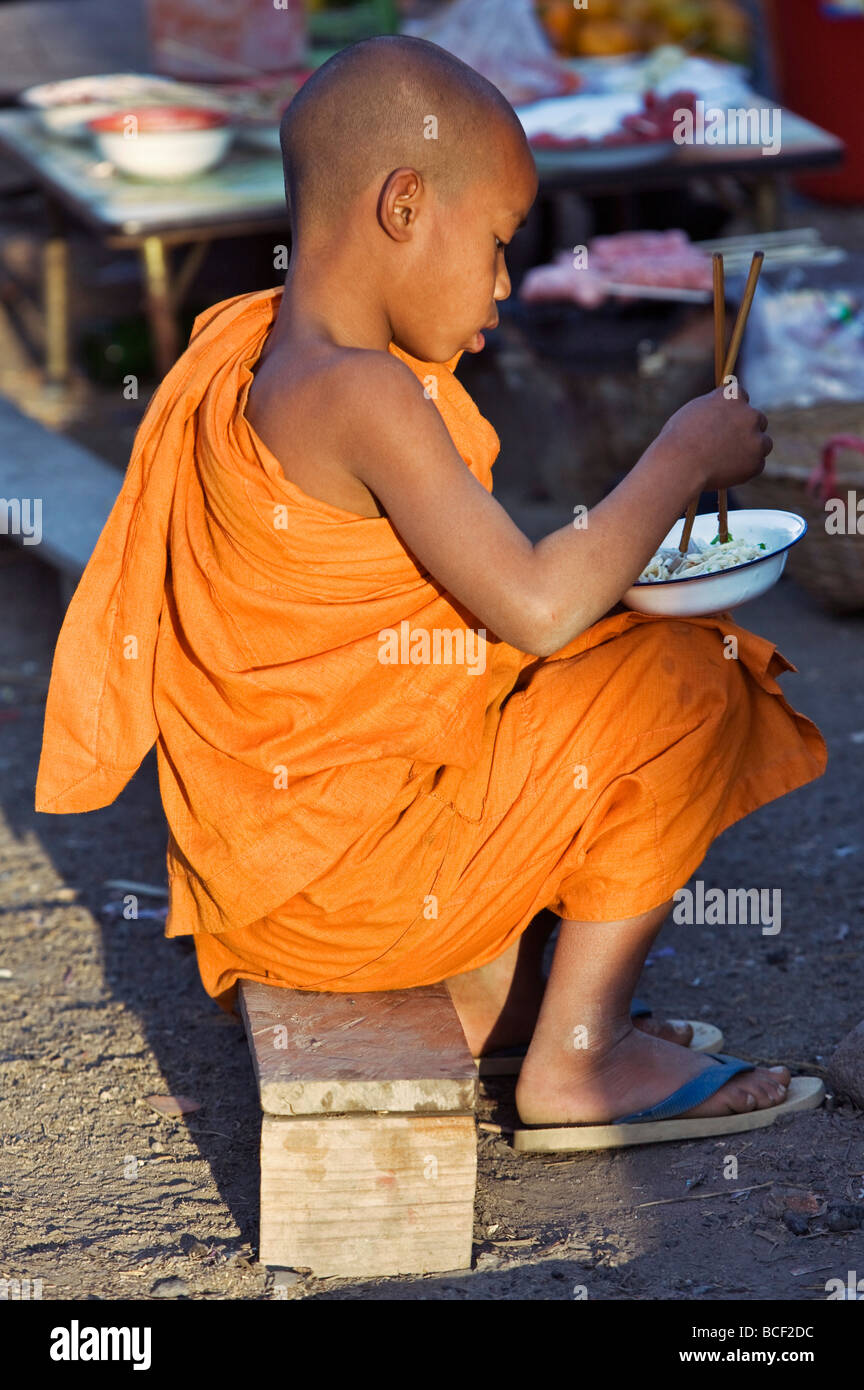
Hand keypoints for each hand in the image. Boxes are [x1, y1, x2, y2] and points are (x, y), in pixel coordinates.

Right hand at [656, 386, 771, 491]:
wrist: (680, 465)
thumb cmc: (677, 440)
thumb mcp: (693, 413)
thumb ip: (713, 410)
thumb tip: (721, 414)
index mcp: (732, 397)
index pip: (741, 397)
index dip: (733, 410)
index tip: (726, 420)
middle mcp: (749, 414)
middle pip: (757, 419)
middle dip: (747, 430)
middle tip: (729, 444)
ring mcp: (756, 439)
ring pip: (763, 443)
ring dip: (751, 449)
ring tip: (728, 460)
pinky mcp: (756, 462)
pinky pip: (756, 465)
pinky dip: (744, 469)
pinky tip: (725, 472)